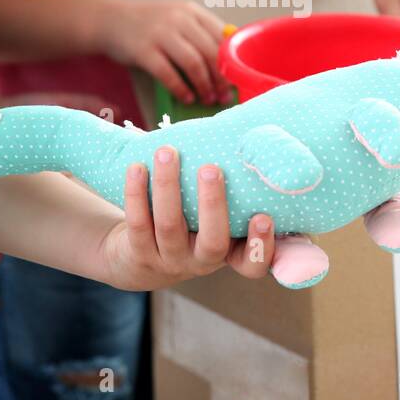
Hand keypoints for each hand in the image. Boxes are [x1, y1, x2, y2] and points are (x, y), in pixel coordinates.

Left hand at [99, 147, 274, 290]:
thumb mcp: (215, 220)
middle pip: (212, 241)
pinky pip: (139, 223)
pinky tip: (137, 167)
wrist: (143, 258)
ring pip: (169, 226)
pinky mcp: (140, 254)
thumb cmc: (192, 225)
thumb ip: (233, 193)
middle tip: (210, 168)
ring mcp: (170, 260)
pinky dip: (136, 193)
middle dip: (212, 204)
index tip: (263, 217)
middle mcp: (201, 261)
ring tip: (167, 152)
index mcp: (228, 253)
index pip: (253, 263)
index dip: (261, 245)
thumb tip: (246, 135)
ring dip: (168, 186)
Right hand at [100, 0, 229, 104]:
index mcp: (192, 12)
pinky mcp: (143, 50)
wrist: (110, 20)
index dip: (232, 61)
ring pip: (193, 63)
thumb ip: (200, 34)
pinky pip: (168, 74)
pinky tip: (187, 97)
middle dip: (221, 78)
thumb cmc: (150, 25)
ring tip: (208, 99)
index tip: (237, 78)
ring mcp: (160, 34)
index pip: (222, 36)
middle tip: (225, 95)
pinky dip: (181, 89)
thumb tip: (227, 63)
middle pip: (210, 52)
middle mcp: (179, 19)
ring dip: (204, 85)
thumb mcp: (177, 19)